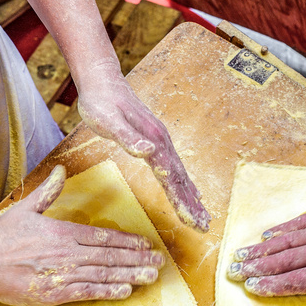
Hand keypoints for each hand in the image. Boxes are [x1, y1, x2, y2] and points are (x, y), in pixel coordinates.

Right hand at [0, 165, 165, 305]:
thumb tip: (62, 171)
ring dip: (130, 275)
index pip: (103, 237)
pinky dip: (107, 291)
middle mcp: (67, 253)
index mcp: (63, 232)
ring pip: (104, 274)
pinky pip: (87, 292)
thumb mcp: (26, 209)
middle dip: (137, 259)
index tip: (146, 244)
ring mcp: (62, 274)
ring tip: (151, 277)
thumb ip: (48, 192)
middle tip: (159, 262)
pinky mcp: (55, 293)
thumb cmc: (1, 238)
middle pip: (110, 256)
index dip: (128, 241)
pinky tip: (125, 291)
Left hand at [77, 65, 210, 231]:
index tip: (192, 221)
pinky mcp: (156, 141)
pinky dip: (185, 184)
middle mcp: (162, 143)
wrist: (101, 79)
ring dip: (192, 197)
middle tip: (205, 226)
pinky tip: (190, 192)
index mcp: (153, 141)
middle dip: (192, 205)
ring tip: (203, 216)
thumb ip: (129, 137)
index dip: (182, 201)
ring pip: (181, 175)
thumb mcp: (108, 120)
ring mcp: (161, 142)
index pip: (171, 178)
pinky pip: (175, 168)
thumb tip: (149, 151)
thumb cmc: (100, 102)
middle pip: (181, 180)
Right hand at [227, 147, 305, 305]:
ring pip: (288, 240)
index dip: (273, 285)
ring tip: (239, 255)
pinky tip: (267, 234)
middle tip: (232, 272)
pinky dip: (281, 229)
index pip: (299, 280)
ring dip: (262, 249)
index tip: (251, 288)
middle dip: (257, 267)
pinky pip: (301, 222)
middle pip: (285, 260)